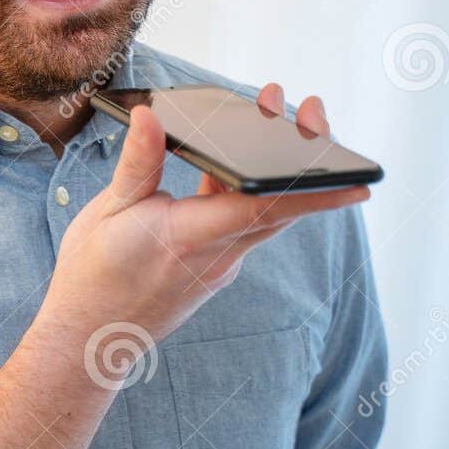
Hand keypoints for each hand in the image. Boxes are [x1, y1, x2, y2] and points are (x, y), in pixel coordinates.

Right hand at [38, 83, 368, 357]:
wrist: (90, 336)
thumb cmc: (93, 275)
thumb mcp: (106, 212)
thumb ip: (138, 164)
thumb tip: (151, 117)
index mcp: (187, 238)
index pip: (262, 209)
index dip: (313, 192)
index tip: (358, 179)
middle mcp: (214, 256)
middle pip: (277, 208)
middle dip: (303, 162)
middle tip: (310, 113)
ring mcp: (217, 267)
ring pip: (262, 218)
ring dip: (274, 176)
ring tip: (271, 125)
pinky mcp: (212, 270)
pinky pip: (241, 229)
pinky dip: (246, 197)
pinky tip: (226, 172)